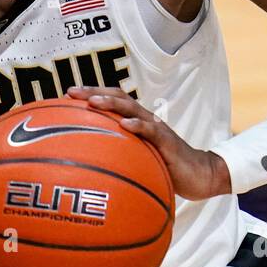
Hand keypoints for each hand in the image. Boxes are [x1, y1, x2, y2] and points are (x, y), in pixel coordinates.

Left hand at [66, 86, 230, 199]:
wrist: (200, 175)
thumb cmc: (167, 167)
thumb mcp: (140, 158)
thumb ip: (121, 154)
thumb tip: (89, 163)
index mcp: (137, 121)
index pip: (113, 99)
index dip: (91, 93)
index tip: (67, 94)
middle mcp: (145, 120)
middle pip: (118, 98)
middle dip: (94, 92)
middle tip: (71, 92)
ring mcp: (157, 129)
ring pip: (132, 109)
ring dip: (112, 104)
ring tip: (93, 102)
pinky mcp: (168, 142)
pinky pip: (152, 131)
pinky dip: (138, 126)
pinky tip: (125, 125)